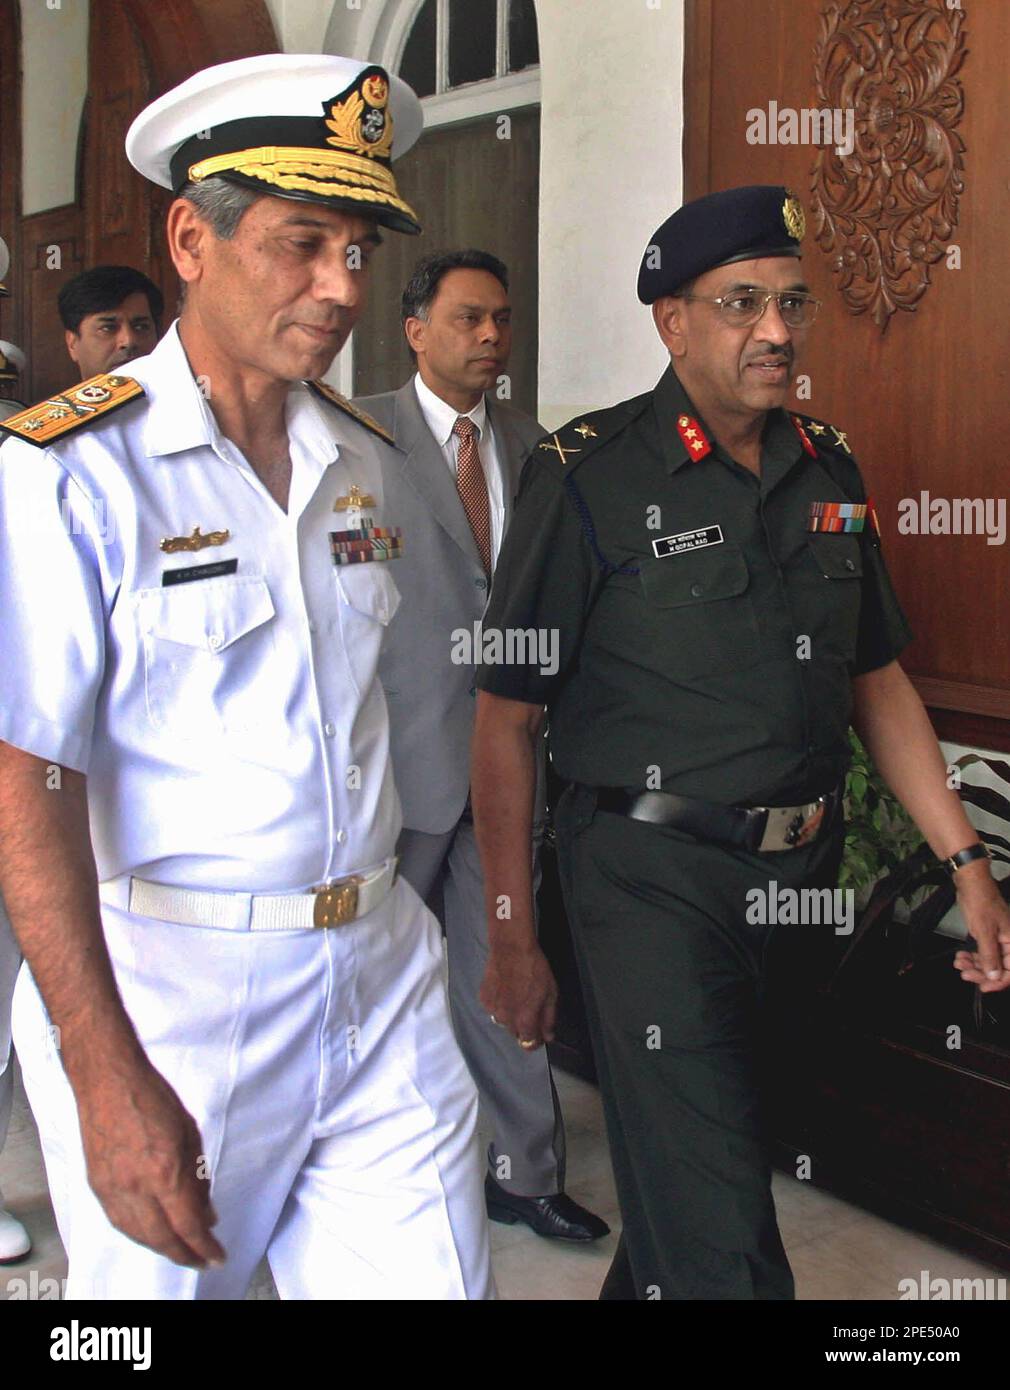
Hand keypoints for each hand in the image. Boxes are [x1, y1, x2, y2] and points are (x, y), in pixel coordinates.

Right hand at [76, 1059, 225, 1268]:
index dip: (205, 1246)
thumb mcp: (191, 1135)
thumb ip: (199, 1178)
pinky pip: (120, 1222)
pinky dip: (139, 1235)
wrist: (109, 1082)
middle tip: (203, 1260)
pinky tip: (152, 1235)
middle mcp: (137, 1187)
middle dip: (186, 1256)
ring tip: (182, 1251)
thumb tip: (206, 1213)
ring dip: (163, 1249)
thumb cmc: (154, 1098)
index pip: (188, 1225)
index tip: (218, 1254)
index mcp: (165, 1171)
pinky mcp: (97, 1186)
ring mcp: (113, 1189)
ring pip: (139, 1236)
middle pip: (162, 1239)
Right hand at [480, 941, 557, 1050]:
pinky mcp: (483, 999)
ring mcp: (492, 1010)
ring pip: (504, 1022)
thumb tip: (548, 1036)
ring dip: (511, 1015)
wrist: (511, 948)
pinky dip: (500, 1004)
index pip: (529, 1044)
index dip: (538, 1039)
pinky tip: (506, 989)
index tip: (542, 1031)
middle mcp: (506, 1020)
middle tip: (531, 1006)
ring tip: (517, 995)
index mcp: (524, 1021)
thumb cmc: (534, 968)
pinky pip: (493, 1009)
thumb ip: (548, 1018)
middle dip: (525, 1026)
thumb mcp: (550, 994)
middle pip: (517, 1033)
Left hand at [951, 865, 1009, 992]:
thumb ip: (990, 956)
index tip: (983, 987)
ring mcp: (999, 939)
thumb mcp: (985, 932)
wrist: (972, 884)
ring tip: (959, 963)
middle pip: (1000, 968)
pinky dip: (972, 957)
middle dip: (981, 972)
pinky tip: (961, 957)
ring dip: (974, 965)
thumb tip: (995, 976)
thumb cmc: (981, 903)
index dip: (998, 981)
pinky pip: (983, 952)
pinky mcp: (989, 936)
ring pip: (990, 961)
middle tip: (965, 973)